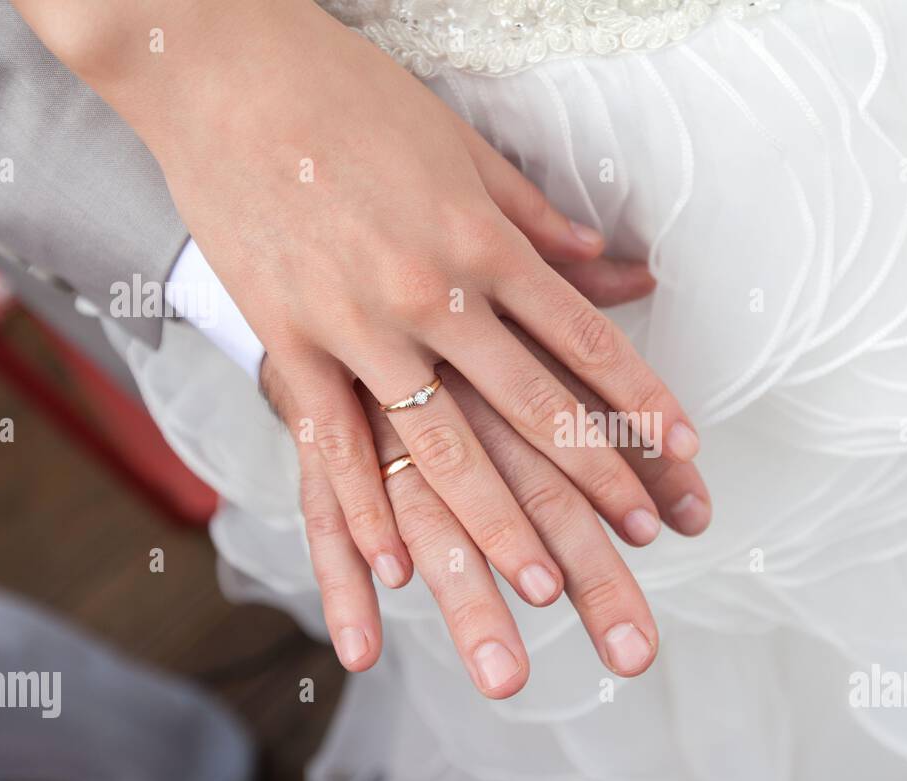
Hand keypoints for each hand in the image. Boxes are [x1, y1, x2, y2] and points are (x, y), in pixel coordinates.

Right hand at [17, 0, 701, 614]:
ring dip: (496, 521)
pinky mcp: (284, 341)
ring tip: (542, 585)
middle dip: (594, 477)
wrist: (221, 68)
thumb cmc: (351, 98)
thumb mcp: (462, 149)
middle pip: (530, 402)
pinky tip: (397, 569)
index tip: (685, 450)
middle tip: (642, 541)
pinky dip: (364, 509)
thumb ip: (538, 219)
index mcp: (483, 240)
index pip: (583, 337)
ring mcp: (355, 324)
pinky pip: (331, 443)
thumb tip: (615, 261)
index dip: (640, 399)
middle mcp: (430, 291)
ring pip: (439, 444)